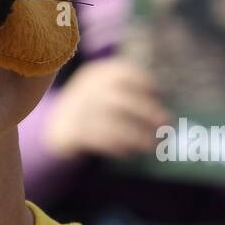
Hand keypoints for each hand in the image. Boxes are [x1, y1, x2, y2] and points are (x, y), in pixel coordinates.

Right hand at [43, 56, 172, 159]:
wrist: (58, 123)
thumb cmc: (96, 107)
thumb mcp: (107, 92)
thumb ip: (130, 96)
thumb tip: (163, 112)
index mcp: (97, 74)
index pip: (123, 72)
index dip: (143, 81)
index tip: (158, 93)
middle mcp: (87, 89)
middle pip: (120, 97)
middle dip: (146, 110)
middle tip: (165, 122)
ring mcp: (77, 110)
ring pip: (111, 123)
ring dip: (135, 135)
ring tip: (152, 144)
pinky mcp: (71, 131)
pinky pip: (99, 140)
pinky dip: (117, 146)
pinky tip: (129, 152)